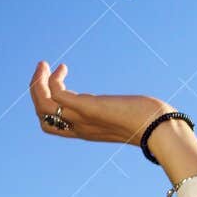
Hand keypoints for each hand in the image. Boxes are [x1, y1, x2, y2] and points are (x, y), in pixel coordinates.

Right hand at [28, 60, 168, 145]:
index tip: (55, 86)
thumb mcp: (127, 117)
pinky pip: (56, 95)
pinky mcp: (87, 108)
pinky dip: (52, 80)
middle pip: (42, 117)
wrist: (160, 128)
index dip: (47, 107)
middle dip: (37, 93)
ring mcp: (82, 118)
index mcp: (88, 132)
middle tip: (43, 71)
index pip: (53, 126)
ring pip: (43, 106)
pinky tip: (62, 68)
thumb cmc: (151, 123)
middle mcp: (81, 128)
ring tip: (43, 64)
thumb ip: (121, 113)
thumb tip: (130, 106)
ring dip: (37, 83)